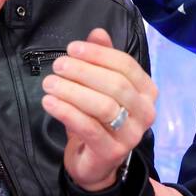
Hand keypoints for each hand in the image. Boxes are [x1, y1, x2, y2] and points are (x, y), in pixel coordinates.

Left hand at [41, 27, 158, 191]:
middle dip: (84, 72)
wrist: (96, 163)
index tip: (71, 48)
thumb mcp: (99, 87)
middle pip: (116, 85)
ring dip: (73, 91)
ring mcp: (131, 134)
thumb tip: (98, 33)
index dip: (98, 55)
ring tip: (49, 83)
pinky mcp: (112, 151)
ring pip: (104, 106)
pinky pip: (89, 128)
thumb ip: (101, 60)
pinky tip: (49, 102)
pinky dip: (67, 112)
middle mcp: (145, 112)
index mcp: (146, 92)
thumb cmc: (98, 120)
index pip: (126, 66)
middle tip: (57, 66)